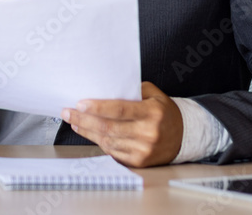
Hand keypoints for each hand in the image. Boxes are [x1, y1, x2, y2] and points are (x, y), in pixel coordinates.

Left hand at [61, 81, 182, 167]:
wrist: (184, 136)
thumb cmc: (164, 112)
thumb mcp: (153, 94)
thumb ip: (131, 90)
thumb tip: (103, 89)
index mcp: (152, 113)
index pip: (119, 110)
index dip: (97, 107)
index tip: (80, 103)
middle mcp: (148, 133)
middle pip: (108, 127)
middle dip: (84, 119)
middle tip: (67, 112)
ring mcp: (143, 150)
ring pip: (107, 141)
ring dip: (87, 131)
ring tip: (74, 121)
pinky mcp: (139, 162)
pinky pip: (112, 152)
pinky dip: (98, 142)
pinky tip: (88, 133)